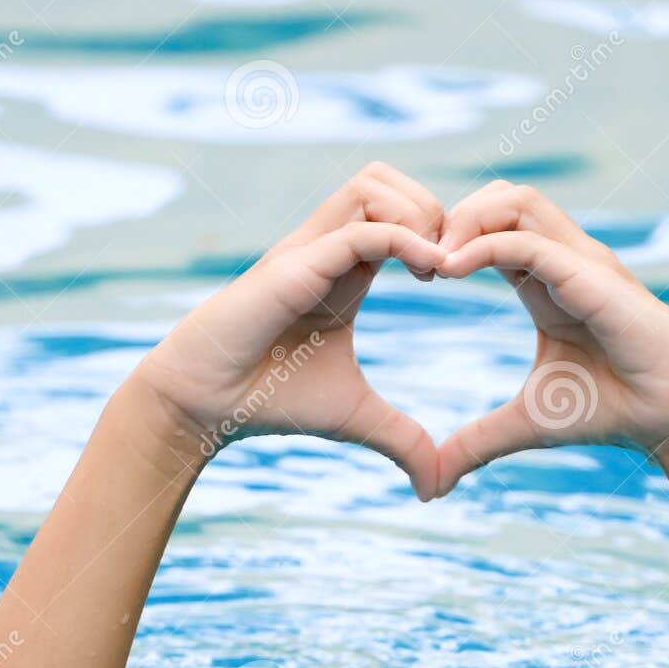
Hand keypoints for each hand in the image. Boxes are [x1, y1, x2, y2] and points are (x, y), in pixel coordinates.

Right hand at [134, 163, 447, 498]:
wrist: (207, 405)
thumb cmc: (271, 400)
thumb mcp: (356, 418)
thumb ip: (403, 441)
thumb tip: (437, 487)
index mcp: (346, 270)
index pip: (399, 213)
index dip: (440, 234)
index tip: (461, 279)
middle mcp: (328, 249)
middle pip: (387, 180)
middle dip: (434, 209)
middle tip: (454, 265)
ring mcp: (309, 250)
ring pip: (372, 184)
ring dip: (418, 214)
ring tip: (439, 268)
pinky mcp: (296, 265)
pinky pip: (359, 229)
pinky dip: (403, 240)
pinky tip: (430, 275)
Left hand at [432, 181, 668, 496]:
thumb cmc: (611, 408)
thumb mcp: (525, 423)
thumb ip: (476, 442)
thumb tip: (431, 483)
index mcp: (543, 280)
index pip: (489, 227)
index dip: (446, 239)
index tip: (415, 275)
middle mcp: (561, 259)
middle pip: (498, 196)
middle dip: (448, 216)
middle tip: (414, 260)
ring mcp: (579, 260)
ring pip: (514, 200)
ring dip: (464, 219)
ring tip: (432, 260)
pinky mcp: (591, 275)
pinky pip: (530, 241)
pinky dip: (485, 245)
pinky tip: (450, 270)